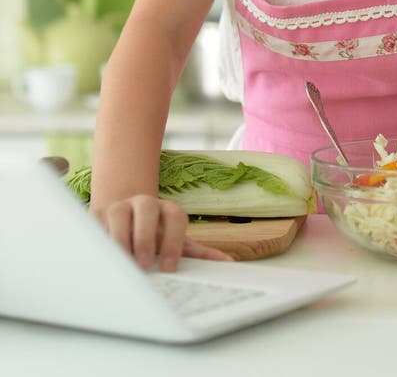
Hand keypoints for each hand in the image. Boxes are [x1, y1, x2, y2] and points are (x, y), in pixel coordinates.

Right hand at [92, 195, 233, 271]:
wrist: (126, 213)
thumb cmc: (155, 234)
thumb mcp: (176, 242)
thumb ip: (198, 253)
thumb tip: (228, 264)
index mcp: (167, 210)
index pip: (175, 217)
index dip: (174, 241)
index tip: (171, 267)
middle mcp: (144, 203)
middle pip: (147, 209)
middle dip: (146, 236)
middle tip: (145, 263)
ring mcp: (119, 206)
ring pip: (118, 214)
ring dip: (120, 238)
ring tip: (122, 262)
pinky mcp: (95, 215)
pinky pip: (94, 224)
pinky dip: (96, 240)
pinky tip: (99, 259)